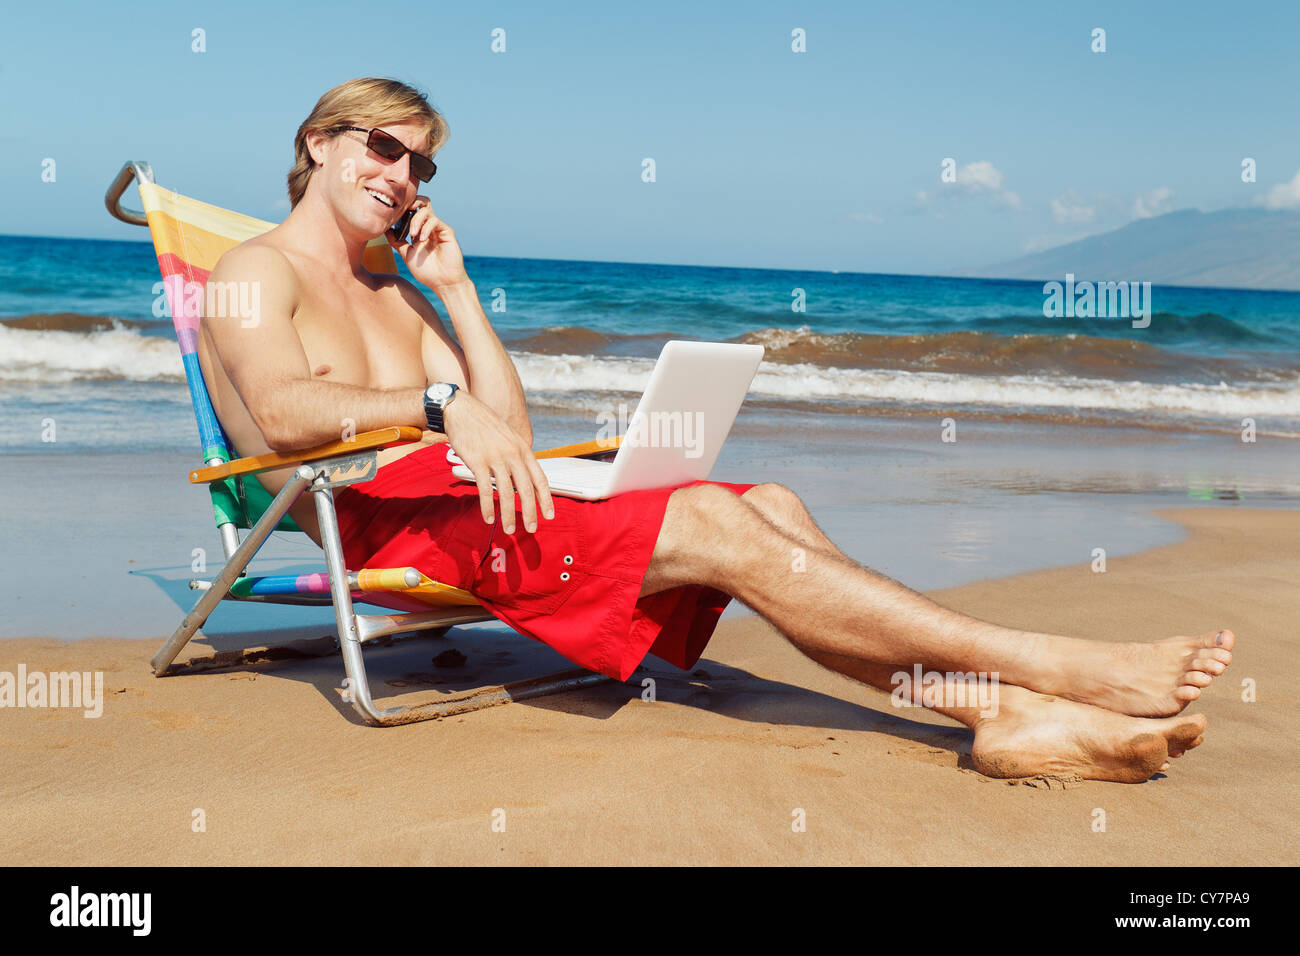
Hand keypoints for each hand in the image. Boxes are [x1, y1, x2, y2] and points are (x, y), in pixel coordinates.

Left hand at [386, 201, 468, 291]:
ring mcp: (438, 228)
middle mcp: (429, 227)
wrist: (443, 283)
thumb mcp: (407, 255)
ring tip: (412, 234)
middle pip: (422, 202)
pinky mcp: (447, 232)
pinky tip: (422, 239)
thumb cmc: (427, 272)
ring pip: (426, 210)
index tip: (393, 216)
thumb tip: (386, 230)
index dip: (403, 209)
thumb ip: (397, 242)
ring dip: (416, 220)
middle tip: (403, 212)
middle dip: (411, 203)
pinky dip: (426, 227)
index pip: (412, 211)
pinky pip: (435, 221)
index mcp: (420, 231)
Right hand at [442, 391, 554, 533]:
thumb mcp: (509, 437)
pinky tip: (488, 518)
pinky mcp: (477, 462)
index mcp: (523, 449)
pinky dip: (487, 506)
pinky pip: (484, 489)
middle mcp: (512, 454)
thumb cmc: (485, 425)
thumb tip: (523, 478)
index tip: (549, 515)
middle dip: (530, 512)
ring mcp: (495, 457)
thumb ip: (518, 456)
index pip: (539, 478)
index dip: (546, 499)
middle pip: (525, 488)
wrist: (462, 410)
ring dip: (509, 514)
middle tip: (532, 529)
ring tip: (509, 530)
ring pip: (506, 492)